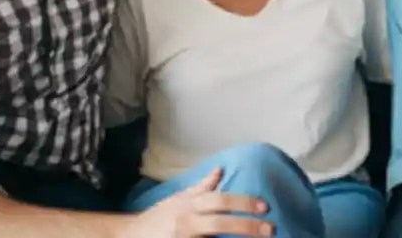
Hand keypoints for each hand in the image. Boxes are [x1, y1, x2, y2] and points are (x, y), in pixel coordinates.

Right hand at [122, 168, 273, 237]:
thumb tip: (220, 170)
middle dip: (247, 226)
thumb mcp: (178, 199)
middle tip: (270, 229)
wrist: (130, 236)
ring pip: (213, 237)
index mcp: (189, 205)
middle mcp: (186, 222)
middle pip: (220, 223)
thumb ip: (201, 188)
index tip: (264, 207)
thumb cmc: (158, 217)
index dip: (242, 203)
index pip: (219, 200)